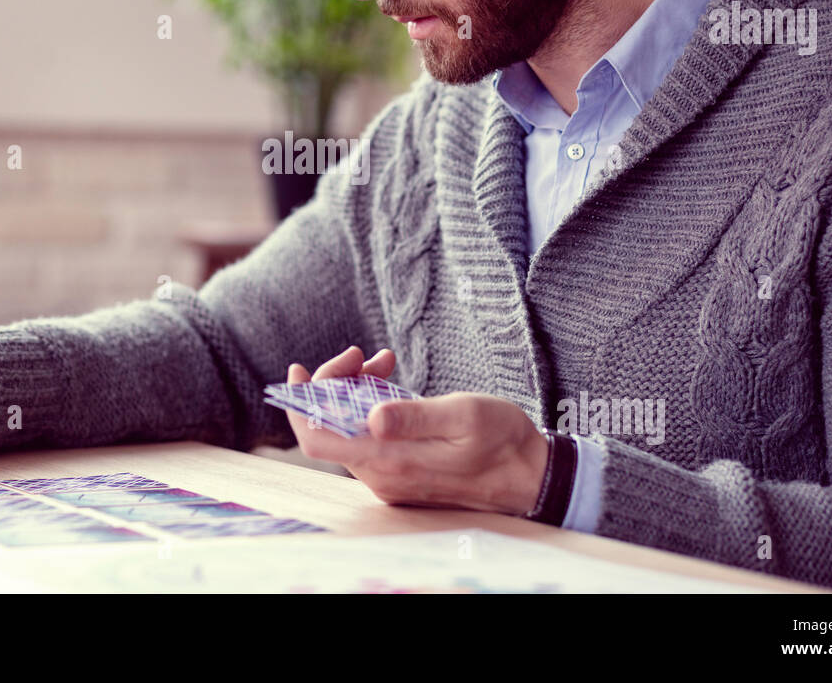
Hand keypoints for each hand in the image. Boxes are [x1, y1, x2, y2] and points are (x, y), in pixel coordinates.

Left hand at [286, 345, 548, 515]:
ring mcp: (391, 477)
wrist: (533, 477)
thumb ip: (415, 417)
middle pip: (329, 430)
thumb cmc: (503, 442)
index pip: (317, 439)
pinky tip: (390, 381)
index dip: (298, 405)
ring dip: (355, 392)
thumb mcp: (464, 416)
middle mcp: (382, 476)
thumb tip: (370, 416)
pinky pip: (369, 438)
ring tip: (382, 362)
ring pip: (350, 430)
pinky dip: (370, 406)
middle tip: (360, 354)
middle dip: (334, 385)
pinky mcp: (402, 473)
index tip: (300, 369)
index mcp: (391, 461)